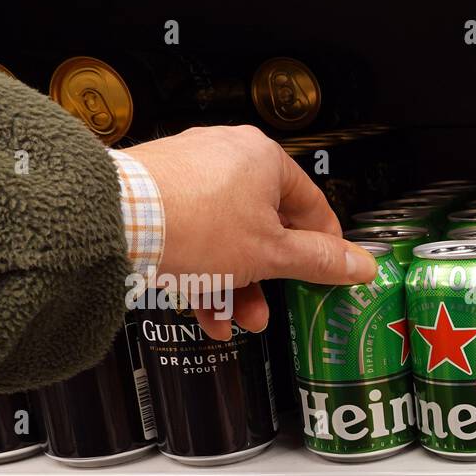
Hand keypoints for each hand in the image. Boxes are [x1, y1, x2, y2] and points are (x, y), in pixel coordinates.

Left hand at [127, 125, 377, 339]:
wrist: (116, 222)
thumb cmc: (194, 225)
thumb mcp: (272, 255)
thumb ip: (320, 261)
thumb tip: (359, 264)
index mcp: (265, 159)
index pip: (312, 207)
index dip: (322, 249)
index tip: (324, 276)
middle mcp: (228, 157)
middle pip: (266, 228)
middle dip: (267, 279)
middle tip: (271, 306)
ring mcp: (189, 173)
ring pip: (227, 238)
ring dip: (235, 285)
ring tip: (232, 318)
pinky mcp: (158, 193)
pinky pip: (194, 236)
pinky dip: (202, 273)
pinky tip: (203, 309)